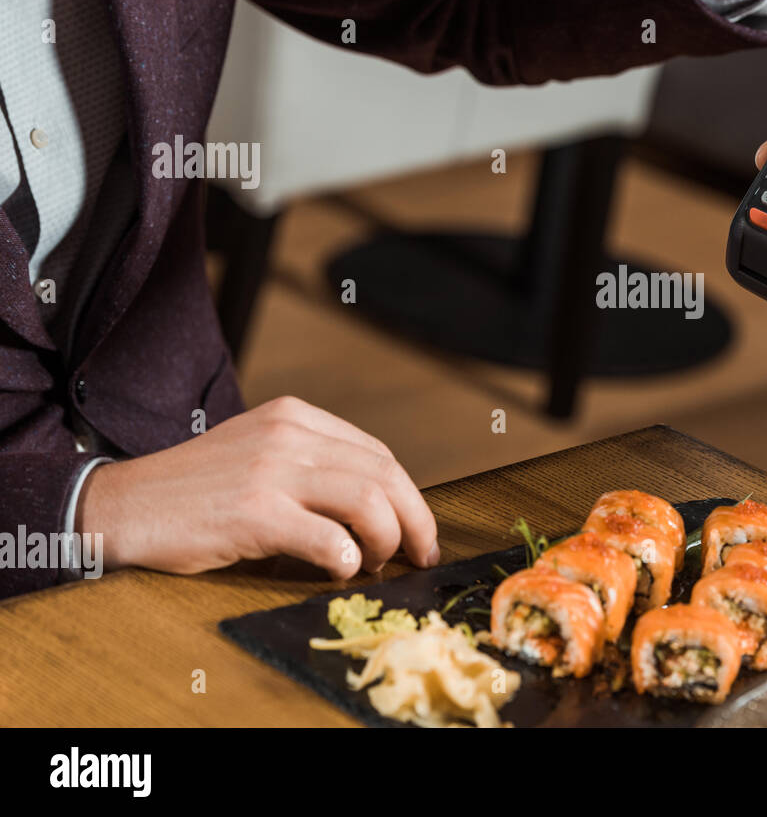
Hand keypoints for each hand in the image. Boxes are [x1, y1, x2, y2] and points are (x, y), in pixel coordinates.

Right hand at [79, 396, 439, 578]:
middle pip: (385, 475)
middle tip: (420, 554)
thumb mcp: (259, 454)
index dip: (409, 496)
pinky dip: (345, 559)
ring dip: (386, 541)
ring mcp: (272, 471)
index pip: (378, 453)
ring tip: (372, 564)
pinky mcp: (254, 512)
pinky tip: (338, 570)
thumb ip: (313, 468)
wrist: (124, 504)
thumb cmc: (196, 491)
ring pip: (369, 502)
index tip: (418, 529)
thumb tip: (378, 511)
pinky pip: (327, 538)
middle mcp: (290, 436)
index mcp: (296, 417)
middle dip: (415, 521)